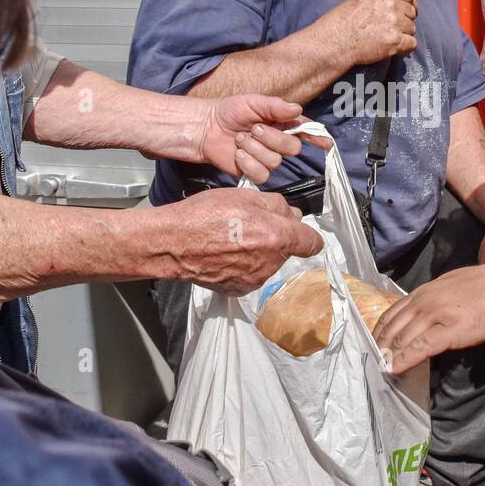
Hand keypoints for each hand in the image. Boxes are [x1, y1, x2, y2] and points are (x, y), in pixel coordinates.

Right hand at [142, 189, 322, 293]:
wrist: (172, 243)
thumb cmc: (205, 215)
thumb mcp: (244, 196)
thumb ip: (276, 205)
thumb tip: (294, 214)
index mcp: (277, 237)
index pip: (312, 242)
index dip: (308, 234)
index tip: (299, 230)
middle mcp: (270, 262)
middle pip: (287, 251)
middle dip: (276, 238)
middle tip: (251, 225)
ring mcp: (255, 279)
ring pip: (268, 263)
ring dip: (259, 252)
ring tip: (233, 240)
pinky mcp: (239, 289)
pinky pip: (251, 275)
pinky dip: (244, 266)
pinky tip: (226, 255)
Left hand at [194, 94, 331, 182]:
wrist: (206, 128)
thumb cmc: (230, 111)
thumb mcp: (253, 103)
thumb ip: (275, 107)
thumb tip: (297, 110)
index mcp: (282, 124)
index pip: (306, 131)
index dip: (318, 137)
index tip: (327, 143)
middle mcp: (278, 143)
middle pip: (292, 148)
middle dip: (272, 138)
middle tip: (253, 129)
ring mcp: (267, 159)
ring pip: (275, 161)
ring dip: (254, 149)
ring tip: (239, 139)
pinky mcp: (254, 173)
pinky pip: (261, 174)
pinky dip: (248, 163)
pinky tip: (237, 154)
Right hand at [323, 0, 417, 64]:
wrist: (335, 41)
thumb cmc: (343, 21)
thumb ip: (382, 0)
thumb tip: (398, 5)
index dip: (409, 6)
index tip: (408, 13)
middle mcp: (391, 4)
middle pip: (411, 14)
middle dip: (404, 22)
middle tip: (390, 30)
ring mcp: (394, 22)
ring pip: (411, 29)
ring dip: (403, 35)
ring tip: (386, 40)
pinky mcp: (395, 40)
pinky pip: (412, 44)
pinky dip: (405, 48)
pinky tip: (393, 49)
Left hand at [374, 264, 484, 373]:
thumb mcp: (450, 286)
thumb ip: (433, 300)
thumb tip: (423, 316)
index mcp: (424, 291)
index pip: (393, 312)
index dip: (380, 331)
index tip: (375, 345)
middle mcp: (425, 301)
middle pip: (393, 327)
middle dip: (380, 347)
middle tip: (374, 361)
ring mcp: (436, 315)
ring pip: (402, 338)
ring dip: (389, 356)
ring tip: (382, 368)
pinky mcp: (450, 330)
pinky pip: (420, 347)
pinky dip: (405, 360)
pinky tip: (396, 368)